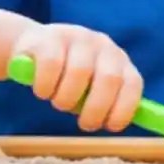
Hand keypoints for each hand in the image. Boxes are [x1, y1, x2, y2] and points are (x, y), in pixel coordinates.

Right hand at [10, 23, 142, 132]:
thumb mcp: (90, 90)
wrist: (31, 47)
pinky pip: (51, 64)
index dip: (124, 108)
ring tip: (59, 102)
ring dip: (67, 98)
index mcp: (119, 60)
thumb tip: (116, 125)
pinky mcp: (49, 37)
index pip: (133, 83)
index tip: (110, 126)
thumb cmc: (66, 78)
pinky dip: (46, 86)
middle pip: (110, 78)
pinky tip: (43, 91)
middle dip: (97, 109)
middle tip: (84, 124)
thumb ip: (105, 103)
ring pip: (79, 71)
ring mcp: (77, 37)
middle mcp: (103, 45)